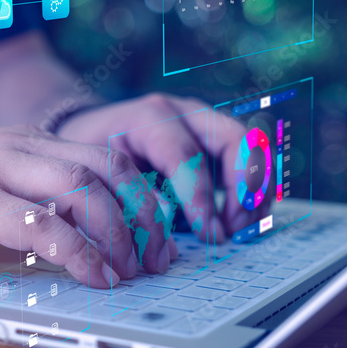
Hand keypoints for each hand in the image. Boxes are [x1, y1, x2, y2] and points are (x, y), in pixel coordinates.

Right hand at [0, 125, 165, 286]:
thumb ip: (27, 202)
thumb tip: (80, 240)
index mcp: (24, 143)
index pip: (105, 157)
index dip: (143, 197)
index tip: (159, 236)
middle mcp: (15, 147)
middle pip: (106, 168)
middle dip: (144, 214)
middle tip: (157, 257)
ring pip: (82, 189)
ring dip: (118, 234)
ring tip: (129, 271)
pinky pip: (39, 224)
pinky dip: (77, 253)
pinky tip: (91, 276)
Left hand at [56, 93, 262, 258]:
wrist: (91, 131)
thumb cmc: (91, 154)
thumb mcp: (100, 173)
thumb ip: (131, 197)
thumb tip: (163, 230)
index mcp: (150, 117)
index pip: (187, 156)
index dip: (202, 199)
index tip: (209, 235)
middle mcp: (185, 112)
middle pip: (234, 138)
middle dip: (243, 187)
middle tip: (235, 228)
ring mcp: (205, 120)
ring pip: (251, 143)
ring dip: (256, 188)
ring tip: (244, 227)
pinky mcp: (216, 136)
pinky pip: (250, 155)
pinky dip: (255, 187)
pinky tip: (247, 218)